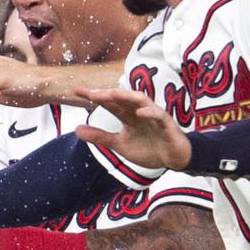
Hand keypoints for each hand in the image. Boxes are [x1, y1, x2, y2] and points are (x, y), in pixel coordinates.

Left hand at [75, 87, 192, 170]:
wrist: (173, 159)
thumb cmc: (149, 148)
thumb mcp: (119, 144)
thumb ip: (99, 136)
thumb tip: (76, 129)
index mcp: (127, 116)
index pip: (109, 103)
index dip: (94, 96)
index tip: (76, 91)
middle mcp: (139, 112)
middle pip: (122, 99)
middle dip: (107, 94)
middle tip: (90, 93)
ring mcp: (153, 116)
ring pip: (141, 100)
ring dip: (127, 96)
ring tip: (112, 94)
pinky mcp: (167, 124)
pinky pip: (159, 115)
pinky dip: (150, 112)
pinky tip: (139, 112)